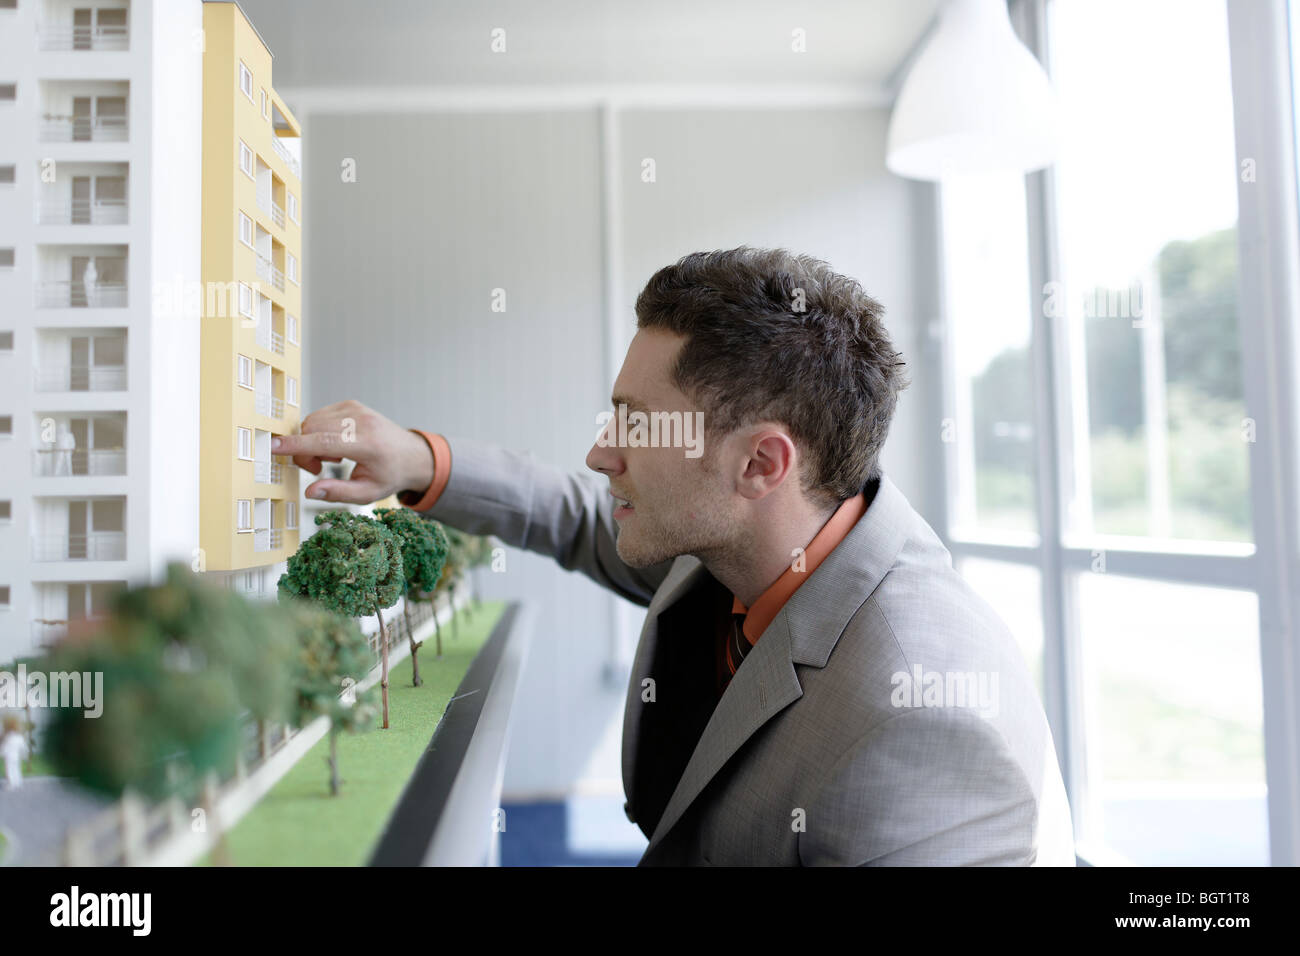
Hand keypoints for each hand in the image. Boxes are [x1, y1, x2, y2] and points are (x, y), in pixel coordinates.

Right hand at [272, 399, 434, 504]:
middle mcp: (361, 421)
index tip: (273, 446)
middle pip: (311, 430)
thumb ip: (338, 493)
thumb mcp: (368, 493)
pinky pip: (319, 417)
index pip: (324, 441)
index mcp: (367, 444)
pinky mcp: (350, 404)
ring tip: (332, 459)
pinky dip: (318, 432)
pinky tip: (336, 445)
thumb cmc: (390, 475)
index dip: (297, 445)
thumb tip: (310, 491)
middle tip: (317, 469)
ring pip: (311, 422)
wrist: (411, 454)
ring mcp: (355, 408)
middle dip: (304, 452)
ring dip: (311, 442)